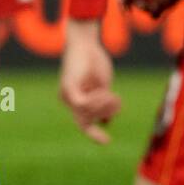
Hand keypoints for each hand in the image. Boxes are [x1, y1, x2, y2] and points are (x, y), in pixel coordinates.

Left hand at [59, 21, 120, 143]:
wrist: (85, 42)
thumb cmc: (94, 61)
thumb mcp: (102, 86)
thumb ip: (103, 103)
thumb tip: (107, 120)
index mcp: (76, 101)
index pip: (84, 124)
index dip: (94, 135)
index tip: (107, 142)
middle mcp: (68, 100)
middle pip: (90, 120)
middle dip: (107, 111)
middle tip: (116, 98)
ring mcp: (67, 96)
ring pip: (90, 113)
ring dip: (106, 104)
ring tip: (111, 91)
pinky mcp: (69, 89)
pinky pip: (84, 105)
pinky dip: (98, 100)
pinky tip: (105, 91)